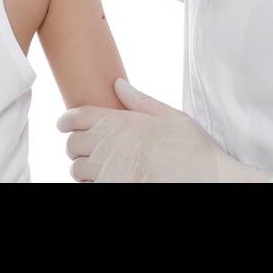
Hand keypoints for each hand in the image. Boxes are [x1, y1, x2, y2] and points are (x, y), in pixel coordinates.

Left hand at [58, 78, 272, 181]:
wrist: (208, 180)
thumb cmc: (193, 148)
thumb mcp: (171, 116)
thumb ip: (140, 100)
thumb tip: (118, 83)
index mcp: (124, 123)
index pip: (78, 117)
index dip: (65, 120)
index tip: (64, 123)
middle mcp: (113, 147)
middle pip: (72, 144)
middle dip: (75, 143)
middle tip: (85, 144)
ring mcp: (112, 173)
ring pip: (77, 170)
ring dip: (82, 166)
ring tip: (96, 164)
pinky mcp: (116, 189)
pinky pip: (89, 187)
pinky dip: (91, 183)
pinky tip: (106, 178)